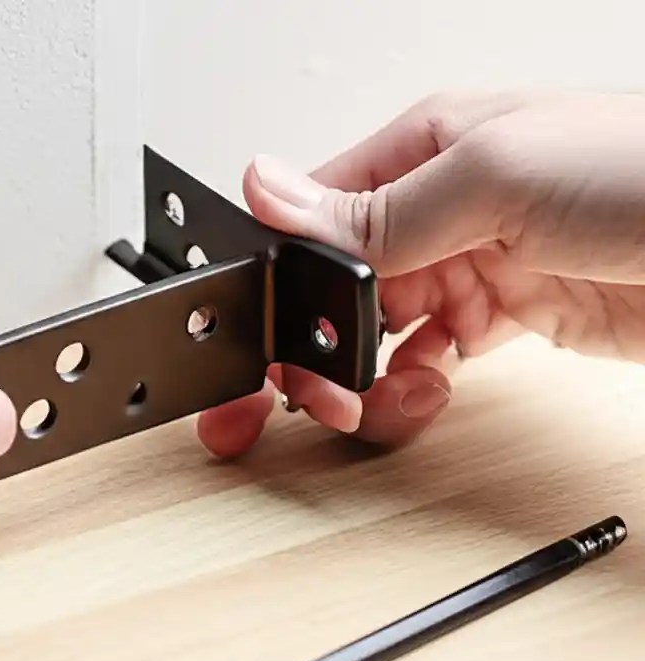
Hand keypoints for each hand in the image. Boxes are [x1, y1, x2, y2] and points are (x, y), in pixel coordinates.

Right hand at [198, 90, 644, 455]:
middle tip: (311, 394)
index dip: (285, 283)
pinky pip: (432, 360)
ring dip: (368, 374)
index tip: (273, 341)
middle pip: (338, 286)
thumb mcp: (494, 176)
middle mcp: (440, 206)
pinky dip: (417, 386)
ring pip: (379, 332)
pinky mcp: (511, 317)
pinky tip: (429, 389)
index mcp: (422, 149)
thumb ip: (375, 204)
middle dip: (316, 345)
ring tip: (381, 395)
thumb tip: (265, 187)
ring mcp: (474, 264)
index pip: (315, 216)